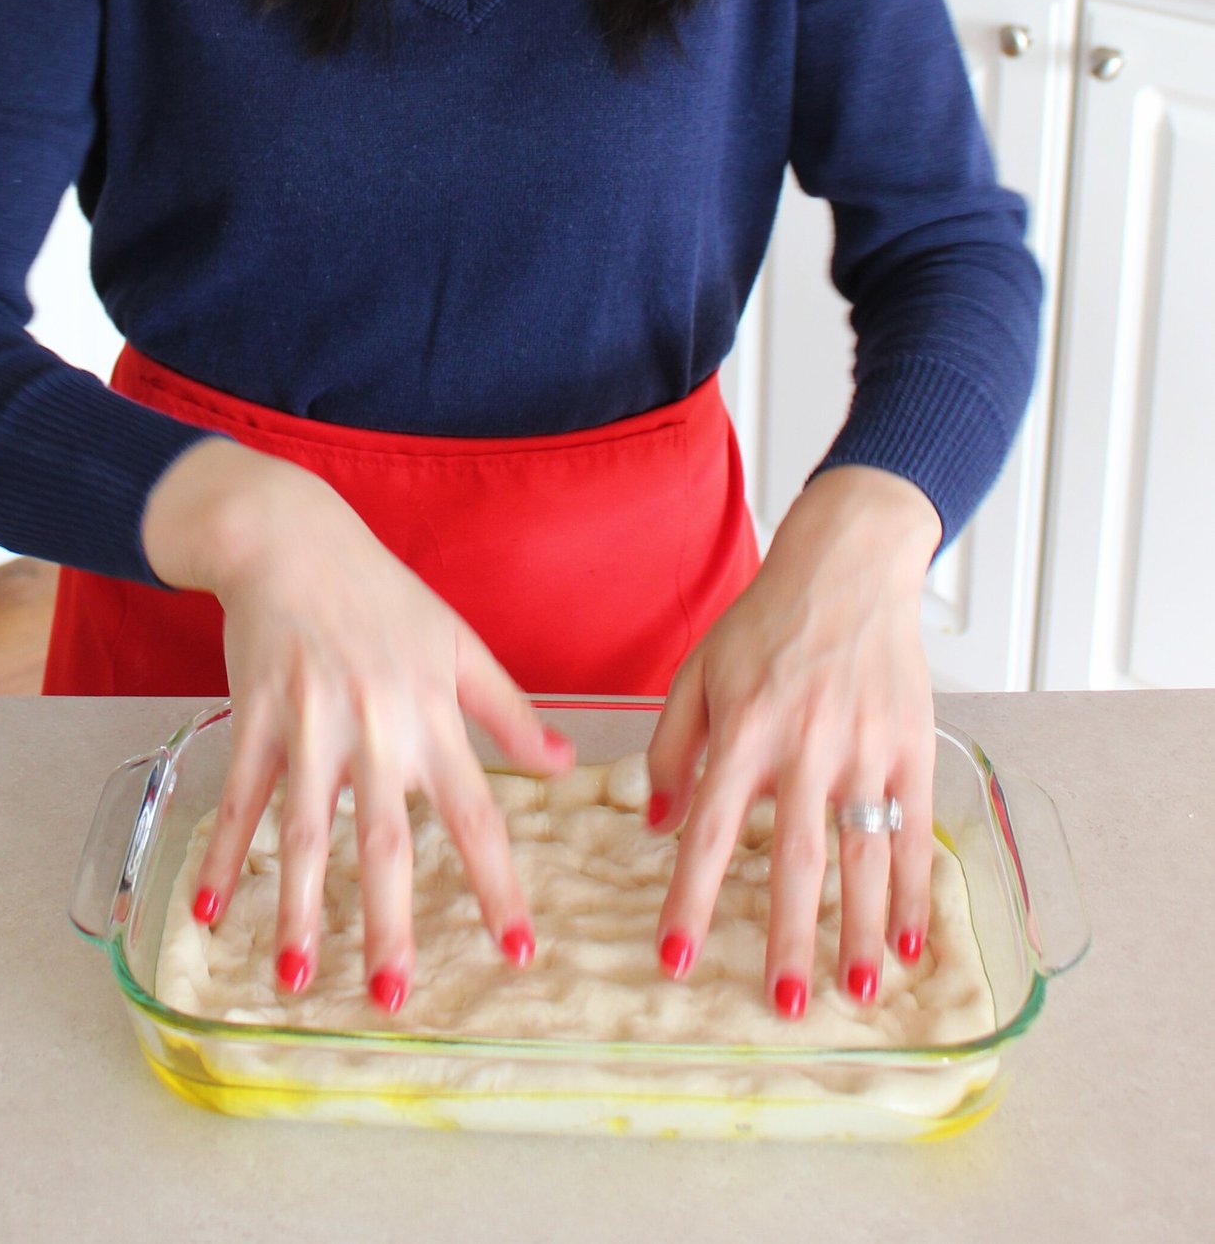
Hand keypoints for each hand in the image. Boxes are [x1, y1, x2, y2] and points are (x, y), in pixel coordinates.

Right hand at [140, 437, 572, 1011]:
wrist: (290, 538)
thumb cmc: (380, 593)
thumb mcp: (456, 642)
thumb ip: (506, 709)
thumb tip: (561, 763)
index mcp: (431, 716)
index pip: (475, 815)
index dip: (497, 886)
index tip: (516, 951)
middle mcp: (374, 729)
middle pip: (385, 840)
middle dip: (390, 923)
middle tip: (395, 997)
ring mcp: (309, 725)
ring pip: (305, 832)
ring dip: (299, 908)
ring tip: (297, 978)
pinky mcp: (255, 716)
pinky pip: (242, 797)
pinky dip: (225, 853)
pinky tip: (212, 911)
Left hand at [646, 465, 940, 1017]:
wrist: (847, 565)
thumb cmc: (765, 623)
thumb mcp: (698, 673)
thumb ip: (672, 748)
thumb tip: (654, 823)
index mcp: (744, 730)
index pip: (712, 830)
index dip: (691, 898)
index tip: (675, 960)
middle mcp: (804, 745)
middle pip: (797, 858)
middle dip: (790, 937)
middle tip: (785, 1004)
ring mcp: (864, 748)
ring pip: (863, 854)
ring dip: (859, 928)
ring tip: (854, 992)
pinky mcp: (911, 745)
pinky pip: (914, 829)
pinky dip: (915, 889)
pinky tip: (907, 941)